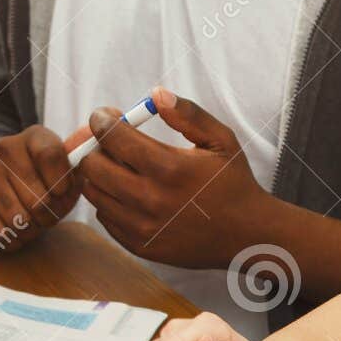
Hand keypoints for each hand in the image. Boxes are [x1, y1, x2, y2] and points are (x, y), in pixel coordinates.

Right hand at [0, 126, 81, 252]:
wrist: (2, 180)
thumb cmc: (45, 181)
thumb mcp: (67, 174)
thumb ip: (79, 173)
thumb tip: (81, 167)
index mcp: (35, 137)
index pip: (51, 155)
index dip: (62, 183)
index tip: (63, 193)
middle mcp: (6, 147)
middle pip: (37, 198)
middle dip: (48, 217)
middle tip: (47, 216)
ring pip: (17, 219)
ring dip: (30, 231)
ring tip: (32, 224)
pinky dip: (12, 240)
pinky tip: (16, 232)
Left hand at [80, 87, 275, 268]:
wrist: (247, 235)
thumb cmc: (233, 182)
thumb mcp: (221, 140)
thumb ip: (188, 114)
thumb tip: (155, 95)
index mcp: (169, 167)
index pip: (112, 137)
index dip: (101, 120)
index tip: (104, 116)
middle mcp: (150, 199)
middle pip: (93, 166)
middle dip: (93, 147)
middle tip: (106, 141)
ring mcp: (142, 226)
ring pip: (94, 193)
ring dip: (98, 174)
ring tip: (116, 165)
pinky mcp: (139, 246)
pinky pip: (105, 218)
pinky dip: (109, 201)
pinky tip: (127, 192)